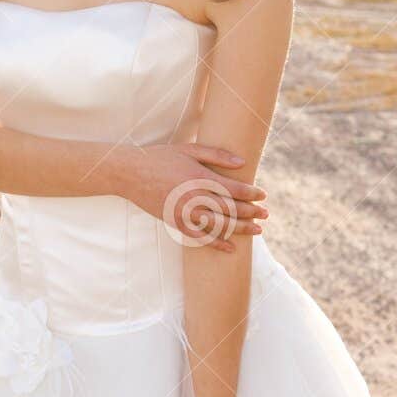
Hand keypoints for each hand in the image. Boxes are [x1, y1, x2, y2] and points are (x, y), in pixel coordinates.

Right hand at [117, 144, 266, 253]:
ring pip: (218, 225)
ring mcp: (184, 212)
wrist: (130, 173)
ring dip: (240, 229)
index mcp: (199, 176)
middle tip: (266, 214)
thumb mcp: (189, 149)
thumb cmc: (161, 157)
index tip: (263, 196)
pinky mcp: (175, 223)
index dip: (251, 193)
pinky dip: (216, 243)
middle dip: (251, 212)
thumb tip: (242, 163)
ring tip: (257, 230)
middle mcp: (194, 197)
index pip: (233, 188)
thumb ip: (216, 154)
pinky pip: (199, 237)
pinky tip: (230, 247)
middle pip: (229, 208)